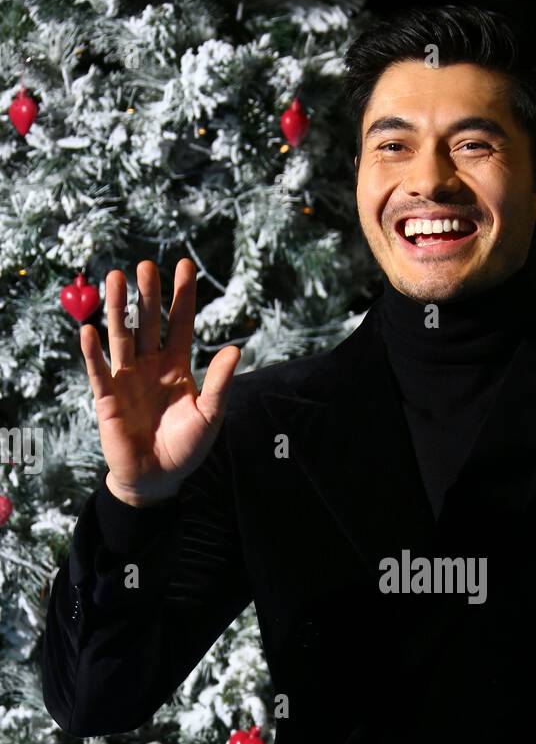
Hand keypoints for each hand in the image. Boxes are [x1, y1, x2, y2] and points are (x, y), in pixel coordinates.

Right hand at [79, 258, 240, 505]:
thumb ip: (219, 383)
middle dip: (148, 295)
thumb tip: (236, 349)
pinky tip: (89, 330)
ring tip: (115, 278)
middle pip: (148, 323)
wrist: (157, 478)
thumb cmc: (185, 447)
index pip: (180, 324)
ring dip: (118, 309)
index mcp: (177, 367)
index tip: (184, 266)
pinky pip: (99, 371)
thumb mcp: (209, 415)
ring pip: (122, 337)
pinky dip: (94, 353)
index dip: (182, 297)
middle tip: (146, 265)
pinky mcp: (107, 397)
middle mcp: (150, 366)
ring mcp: (127, 378)